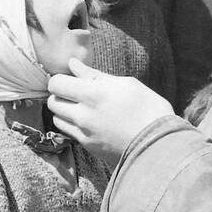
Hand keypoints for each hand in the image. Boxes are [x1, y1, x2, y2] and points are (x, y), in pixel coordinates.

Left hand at [47, 58, 172, 167]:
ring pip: (56, 117)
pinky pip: (67, 131)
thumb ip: (94, 75)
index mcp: (94, 93)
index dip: (61, 78)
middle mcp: (84, 113)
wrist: (159, 143)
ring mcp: (84, 132)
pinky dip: (72, 124)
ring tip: (81, 107)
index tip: (72, 78)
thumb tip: (73, 65)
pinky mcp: (88, 146)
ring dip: (64, 110)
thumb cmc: (148, 108)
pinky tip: (88, 121)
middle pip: (52, 100)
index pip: (56, 83)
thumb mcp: (126, 84)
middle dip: (60, 94)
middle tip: (75, 92)